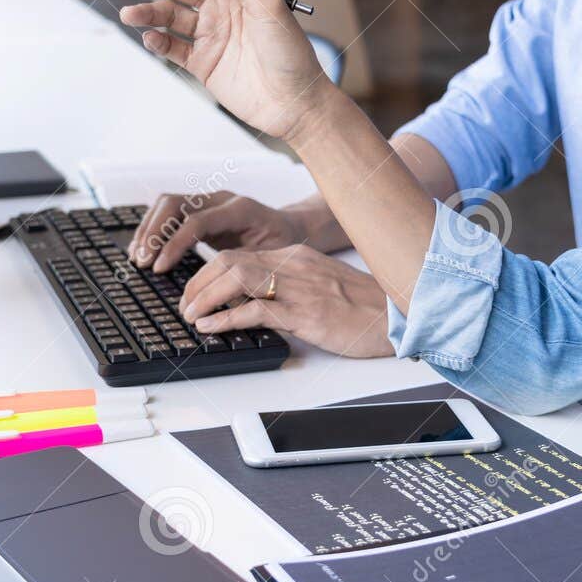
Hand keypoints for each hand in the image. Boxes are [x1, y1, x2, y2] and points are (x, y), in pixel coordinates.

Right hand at [100, 0, 334, 141]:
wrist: (297, 104)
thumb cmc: (292, 54)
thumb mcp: (269, 3)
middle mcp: (219, 7)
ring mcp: (209, 35)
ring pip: (168, 15)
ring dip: (146, 11)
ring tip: (130, 13)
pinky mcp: (203, 63)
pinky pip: (172, 48)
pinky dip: (158, 42)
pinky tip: (149, 37)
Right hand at [130, 191, 309, 271]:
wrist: (291, 229)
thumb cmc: (283, 247)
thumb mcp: (272, 259)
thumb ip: (246, 271)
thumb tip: (220, 296)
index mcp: (240, 210)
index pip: (197, 221)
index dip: (175, 244)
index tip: (160, 268)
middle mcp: (221, 199)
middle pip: (174, 203)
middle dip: (154, 232)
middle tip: (142, 261)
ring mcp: (209, 201)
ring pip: (167, 204)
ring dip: (148, 229)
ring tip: (137, 257)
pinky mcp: (200, 209)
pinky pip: (169, 212)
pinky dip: (154, 229)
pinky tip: (145, 250)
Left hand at [179, 245, 393, 357]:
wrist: (396, 317)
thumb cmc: (362, 307)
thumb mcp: (321, 285)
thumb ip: (290, 286)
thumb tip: (255, 302)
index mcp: (296, 256)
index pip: (239, 254)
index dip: (208, 272)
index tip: (195, 291)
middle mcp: (292, 265)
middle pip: (229, 260)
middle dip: (198, 282)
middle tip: (185, 304)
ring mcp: (297, 287)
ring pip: (235, 278)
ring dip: (204, 296)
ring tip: (191, 314)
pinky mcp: (304, 312)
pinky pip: (254, 310)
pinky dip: (225, 318)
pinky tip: (210, 327)